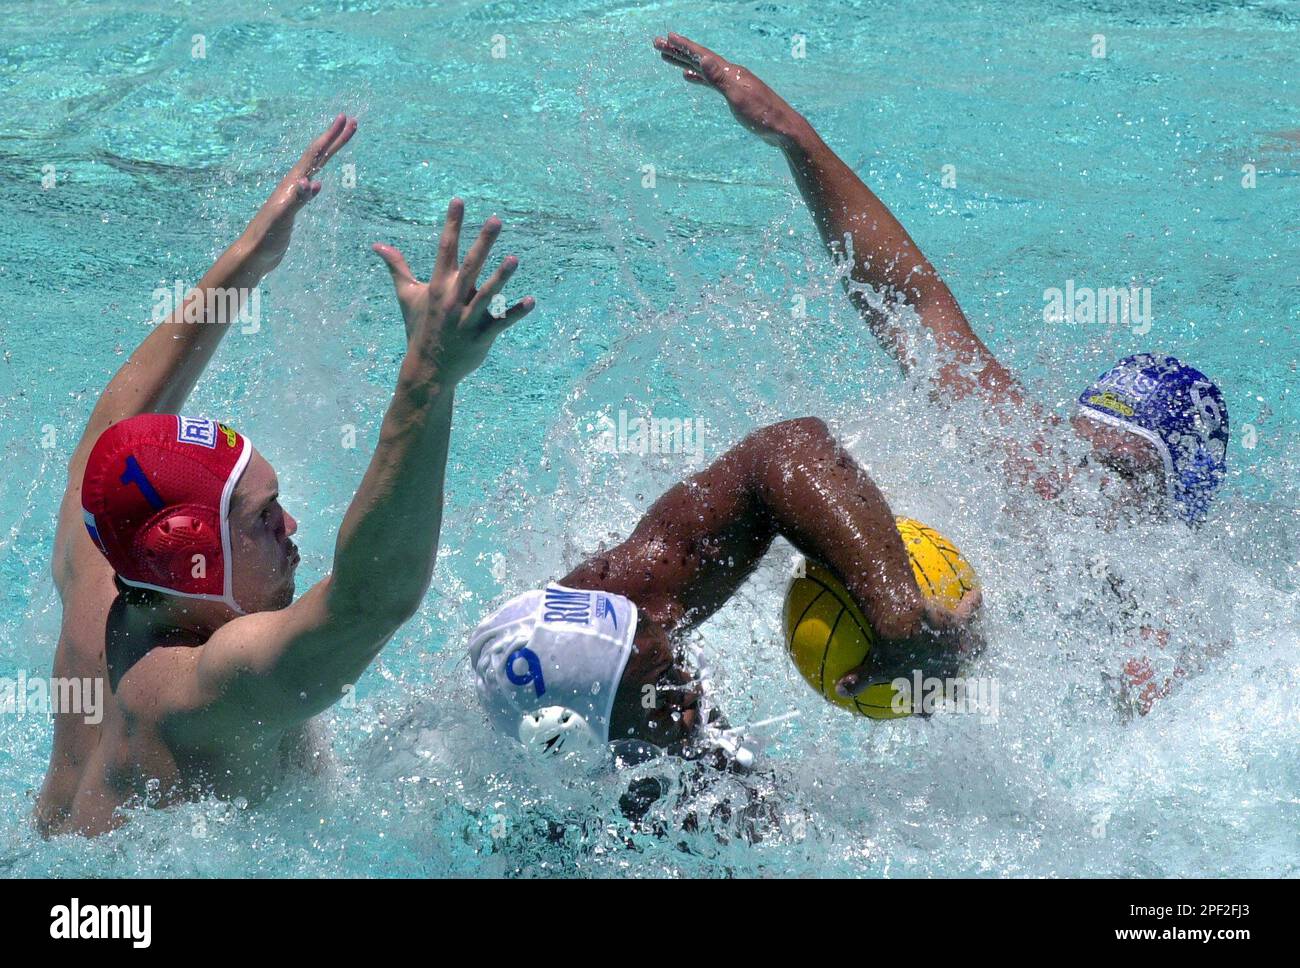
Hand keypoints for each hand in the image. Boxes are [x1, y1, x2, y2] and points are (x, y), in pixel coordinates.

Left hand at [241, 113, 357, 274]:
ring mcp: (293, 195)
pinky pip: (310, 185)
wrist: (254, 253)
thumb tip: (313, 182)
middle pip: (318, 155)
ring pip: (315, 168)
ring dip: (328, 154)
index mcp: (292, 183)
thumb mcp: (283, 217)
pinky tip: (319, 180)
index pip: (315, 154)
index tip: (346, 119)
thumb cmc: (267, 236)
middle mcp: (293, 184)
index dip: (331, 136)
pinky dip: (320, 177)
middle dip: (335, 138)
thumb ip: (297, 199)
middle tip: (352, 122)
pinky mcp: (294, 207)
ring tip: (339, 143)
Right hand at [373, 199, 534, 387]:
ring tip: (514, 259)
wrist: (427, 368)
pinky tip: (531, 301)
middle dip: (483, 243)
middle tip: (496, 220)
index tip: (459, 201)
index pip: (445, 249)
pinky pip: (501, 322)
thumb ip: (397, 268)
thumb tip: (378, 245)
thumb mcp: (408, 296)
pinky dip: (516, 313)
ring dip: (501, 277)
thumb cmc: (420, 328)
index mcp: (438, 287)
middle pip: (470, 266)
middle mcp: (453, 300)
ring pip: (487, 295)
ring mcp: (468, 319)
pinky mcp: (482, 336)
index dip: (452, 224)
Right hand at [653, 33, 807, 146]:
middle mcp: (730, 74)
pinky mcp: (735, 95)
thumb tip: (703, 59)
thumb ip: (720, 78)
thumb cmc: (761, 115)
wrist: (782, 128)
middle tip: (658, 44)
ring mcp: (733, 83)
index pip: (702, 56)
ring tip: (668, 58)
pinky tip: (690, 78)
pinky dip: (698, 78)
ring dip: (685, 63)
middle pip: (700, 59)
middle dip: (679, 52)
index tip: (667, 37)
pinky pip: (710, 82)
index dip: (684, 47)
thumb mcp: (738, 97)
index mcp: (730, 72)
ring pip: (703, 69)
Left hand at [835, 589, 983, 698]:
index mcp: (926, 682)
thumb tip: (839, 691)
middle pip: (957, 685)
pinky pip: (970, 610)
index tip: (924, 712)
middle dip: (958, 689)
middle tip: (959, 692)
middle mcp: (948, 668)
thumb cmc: (888, 650)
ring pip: (976, 648)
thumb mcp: (872, 668)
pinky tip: (978, 594)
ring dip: (976, 644)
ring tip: (979, 640)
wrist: (905, 626)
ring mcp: (958, 647)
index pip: (927, 703)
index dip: (925, 708)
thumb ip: (857, 681)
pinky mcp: (960, 625)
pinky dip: (974, 603)